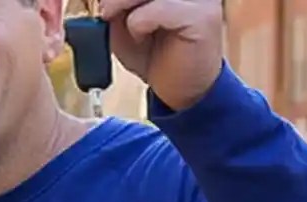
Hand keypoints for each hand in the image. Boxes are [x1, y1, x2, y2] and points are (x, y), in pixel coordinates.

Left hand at [98, 0, 223, 111]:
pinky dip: (138, 25)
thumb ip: (114, 3)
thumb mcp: (123, 22)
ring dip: (123, 6)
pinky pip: (155, 10)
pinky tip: (143, 37)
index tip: (104, 6)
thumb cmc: (154, 53)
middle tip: (105, 12)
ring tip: (128, 28)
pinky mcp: (202, 16)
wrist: (180, 89)